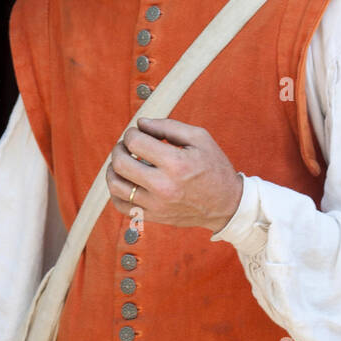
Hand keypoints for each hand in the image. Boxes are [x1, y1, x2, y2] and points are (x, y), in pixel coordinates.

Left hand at [105, 117, 243, 232]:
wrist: (227, 204)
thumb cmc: (214, 167)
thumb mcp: (199, 138)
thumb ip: (168, 126)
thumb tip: (140, 123)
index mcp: (176, 164)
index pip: (136, 142)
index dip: (132, 133)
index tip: (138, 132)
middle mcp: (163, 186)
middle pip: (121, 163)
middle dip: (119, 148)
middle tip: (126, 145)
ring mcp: (156, 205)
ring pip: (116, 186)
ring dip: (113, 169)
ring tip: (122, 162)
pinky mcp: (154, 217)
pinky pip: (121, 206)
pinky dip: (117, 192)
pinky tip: (125, 181)